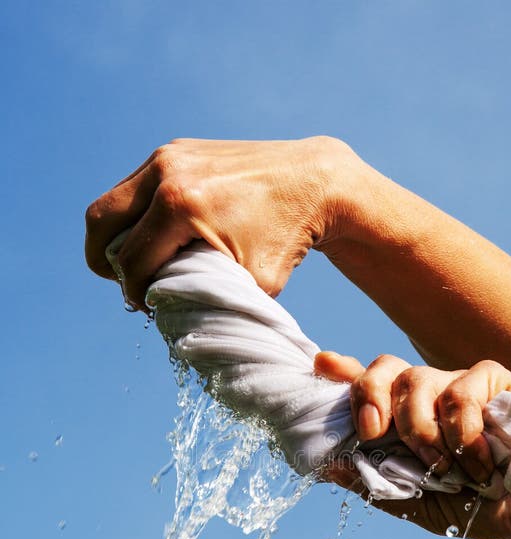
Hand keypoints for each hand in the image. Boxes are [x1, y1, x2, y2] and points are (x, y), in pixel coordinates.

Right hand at [85, 136, 350, 309]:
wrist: (313, 182)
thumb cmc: (287, 238)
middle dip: (107, 263)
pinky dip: (138, 216)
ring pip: (112, 203)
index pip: (131, 262)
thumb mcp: (253, 283)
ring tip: (149, 263)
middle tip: (132, 284)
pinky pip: (135, 188)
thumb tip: (170, 319)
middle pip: (100, 224)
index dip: (135, 295)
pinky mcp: (176, 150)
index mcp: (180, 206)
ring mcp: (168, 155)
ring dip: (119, 238)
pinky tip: (165, 238)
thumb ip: (208, 301)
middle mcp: (166, 173)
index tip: (152, 309)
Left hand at [314, 352, 510, 538]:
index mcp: (410, 421)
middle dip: (368, 397)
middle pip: (384, 369)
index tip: (320, 363)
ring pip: (415, 381)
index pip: (371, 387)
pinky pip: (458, 394)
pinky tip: (482, 462)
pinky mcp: (492, 380)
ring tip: (449, 470)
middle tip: (372, 433)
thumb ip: (380, 485)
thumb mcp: (425, 505)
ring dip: (422, 434)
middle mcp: (431, 397)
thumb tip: (329, 468)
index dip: (343, 373)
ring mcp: (460, 385)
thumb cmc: (490, 504)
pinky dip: (463, 435)